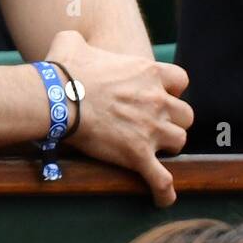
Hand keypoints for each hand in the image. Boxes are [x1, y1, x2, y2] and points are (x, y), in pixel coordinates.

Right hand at [45, 30, 192, 206]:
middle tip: (156, 126)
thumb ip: (82, 42)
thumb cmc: (63, 70)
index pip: (180, 80)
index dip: (174, 90)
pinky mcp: (138, 155)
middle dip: (174, 121)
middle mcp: (156, 100)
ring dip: (168, 147)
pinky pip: (162, 180)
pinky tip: (162, 199)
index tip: (163, 95)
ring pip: (180, 142)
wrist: (56, 98)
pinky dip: (164, 192)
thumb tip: (72, 44)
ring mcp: (151, 129)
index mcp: (147, 72)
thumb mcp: (73, 42)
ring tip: (153, 151)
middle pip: (186, 115)